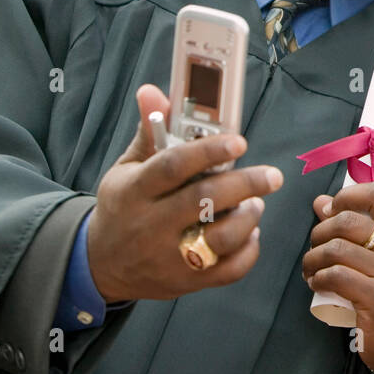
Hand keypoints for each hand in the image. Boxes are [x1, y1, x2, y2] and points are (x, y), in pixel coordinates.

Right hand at [86, 84, 283, 301]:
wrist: (101, 265)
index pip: (173, 167)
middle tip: (272, 176)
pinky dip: (248, 251)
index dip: (208, 152)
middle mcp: (151, 225)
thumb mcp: (127, 167)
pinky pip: (227, 271)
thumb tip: (155, 91)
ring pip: (219, 239)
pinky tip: (250, 233)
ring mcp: (169, 257)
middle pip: (203, 202)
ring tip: (255, 203)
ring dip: (247, 219)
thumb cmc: (124, 205)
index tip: (239, 141)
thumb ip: (150, 131)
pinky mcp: (186, 282)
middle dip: (245, 185)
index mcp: (135, 190)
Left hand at [302, 183, 373, 373]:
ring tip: (311, 269)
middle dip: (320, 233)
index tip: (331, 210)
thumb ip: (357, 226)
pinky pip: (336, 276)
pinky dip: (318, 277)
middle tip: (314, 249)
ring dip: (313, 258)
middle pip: (349, 221)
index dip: (348, 195)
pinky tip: (316, 283)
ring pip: (337, 249)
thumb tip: (320, 202)